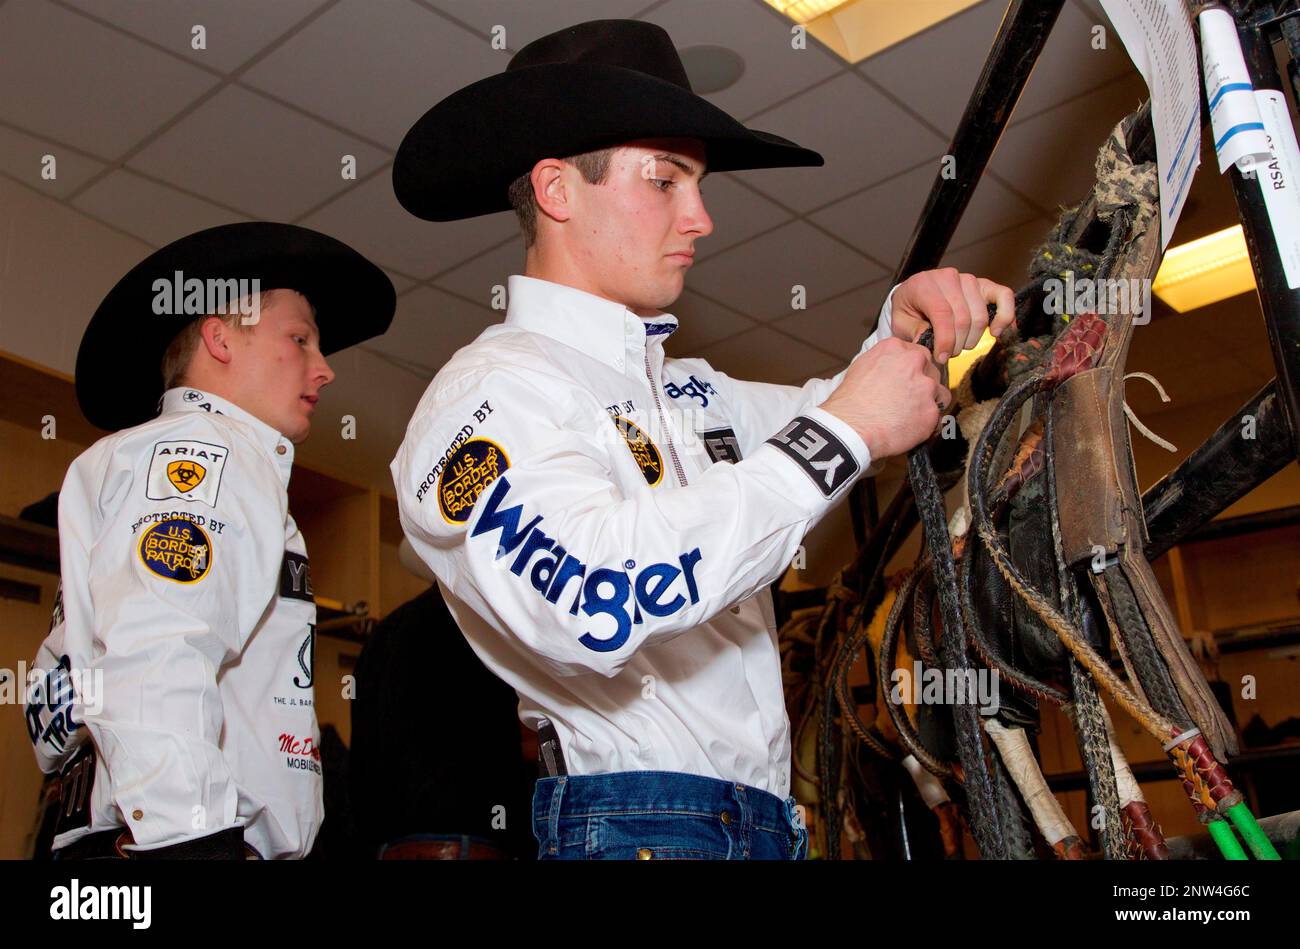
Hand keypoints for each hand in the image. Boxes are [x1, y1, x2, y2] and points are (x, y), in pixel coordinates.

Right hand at [820, 336, 948, 459]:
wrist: (851, 429)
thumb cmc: (849, 403)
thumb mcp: (860, 368)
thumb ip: (883, 362)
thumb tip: (891, 368)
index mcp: (895, 348)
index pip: (917, 353)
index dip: (913, 370)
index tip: (907, 380)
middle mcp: (914, 362)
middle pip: (932, 370)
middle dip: (923, 385)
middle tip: (908, 400)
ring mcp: (926, 387)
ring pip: (940, 393)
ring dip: (930, 403)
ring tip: (911, 416)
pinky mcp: (931, 411)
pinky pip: (937, 418)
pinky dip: (927, 424)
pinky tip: (909, 428)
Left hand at [889, 268, 1014, 362]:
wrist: (915, 296)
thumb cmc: (909, 310)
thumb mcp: (900, 322)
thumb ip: (913, 331)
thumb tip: (926, 342)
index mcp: (924, 284)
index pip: (942, 313)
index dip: (945, 340)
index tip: (941, 357)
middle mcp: (948, 277)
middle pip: (963, 319)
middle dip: (957, 344)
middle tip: (948, 353)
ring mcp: (968, 280)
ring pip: (980, 316)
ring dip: (973, 338)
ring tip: (961, 345)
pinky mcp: (985, 285)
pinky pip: (1004, 296)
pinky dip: (1005, 316)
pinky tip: (996, 333)